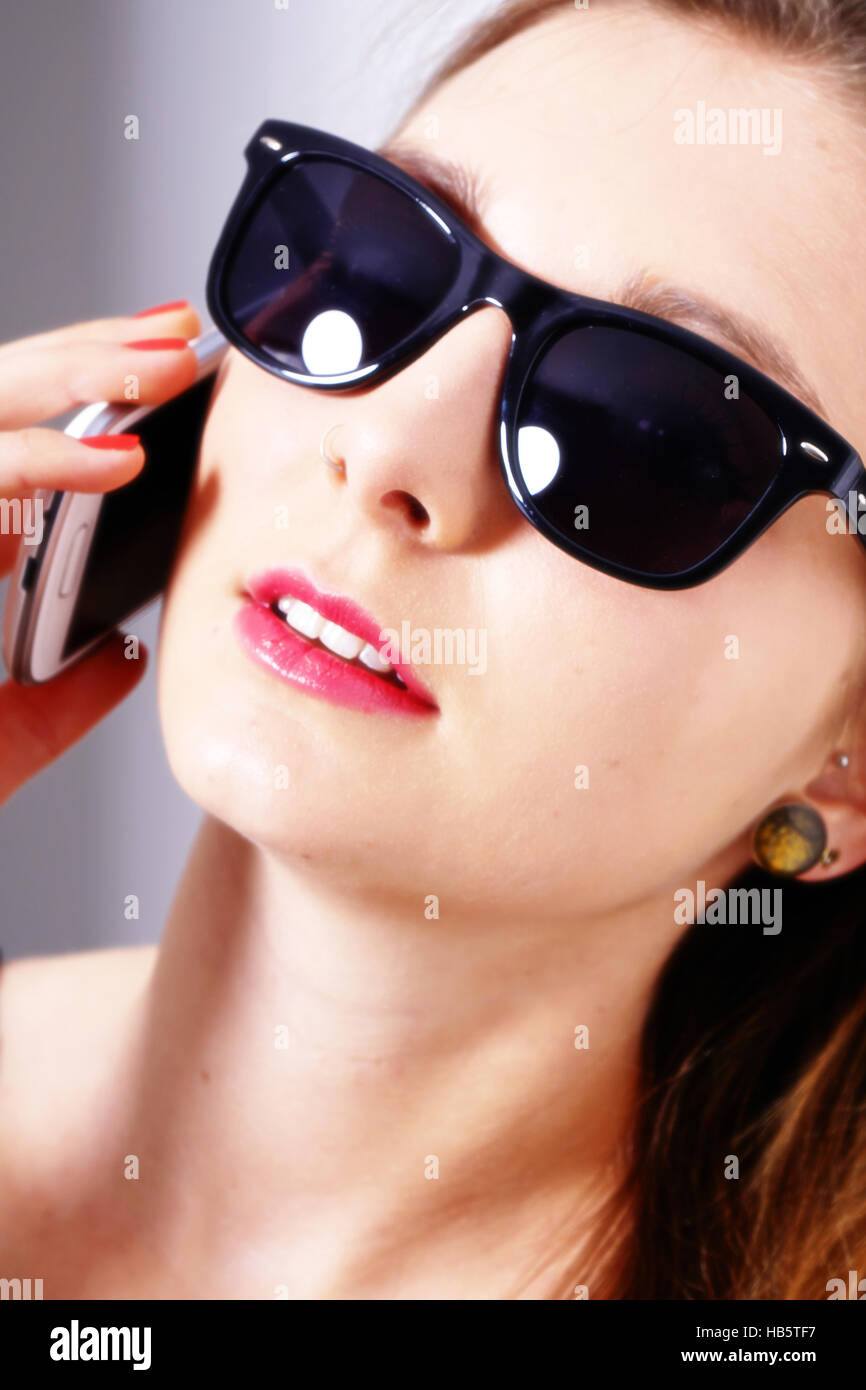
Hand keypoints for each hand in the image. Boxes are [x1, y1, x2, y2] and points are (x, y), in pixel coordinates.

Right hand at [0, 301, 200, 804]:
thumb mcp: (5, 732)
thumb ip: (66, 694)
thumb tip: (125, 658)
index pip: (6, 432)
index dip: (77, 386)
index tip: (158, 367)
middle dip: (90, 355)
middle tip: (178, 338)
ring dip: (75, 379)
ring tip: (165, 368)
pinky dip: (39, 468)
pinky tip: (118, 466)